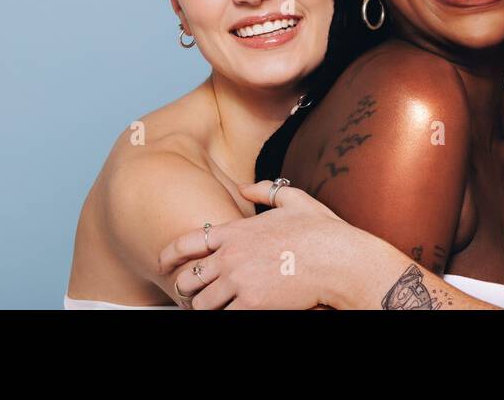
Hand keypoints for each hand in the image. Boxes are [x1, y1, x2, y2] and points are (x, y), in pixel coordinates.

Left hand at [157, 180, 360, 309]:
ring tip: (216, 307)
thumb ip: (265, 190)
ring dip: (206, 308)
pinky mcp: (251, 304)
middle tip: (196, 296)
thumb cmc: (322, 231)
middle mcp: (231, 256)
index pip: (187, 242)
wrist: (339, 260)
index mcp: (236, 231)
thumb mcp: (294, 199)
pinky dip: (226, 315)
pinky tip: (236, 312)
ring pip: (202, 304)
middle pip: (188, 279)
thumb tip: (245, 186)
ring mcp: (238, 281)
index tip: (164, 264)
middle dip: (188, 289)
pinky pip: (223, 316)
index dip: (169, 255)